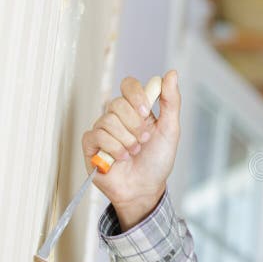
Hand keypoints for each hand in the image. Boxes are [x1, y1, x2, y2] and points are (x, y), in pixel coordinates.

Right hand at [81, 70, 180, 228]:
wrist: (146, 188)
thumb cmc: (158, 160)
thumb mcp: (170, 129)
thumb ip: (171, 101)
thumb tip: (171, 73)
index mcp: (137, 109)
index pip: (128, 85)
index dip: (135, 95)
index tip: (146, 111)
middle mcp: (117, 117)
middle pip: (116, 103)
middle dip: (135, 125)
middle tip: (144, 140)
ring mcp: (103, 130)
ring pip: (108, 120)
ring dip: (127, 140)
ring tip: (135, 152)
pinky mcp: (91, 145)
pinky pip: (97, 135)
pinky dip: (114, 148)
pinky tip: (122, 158)